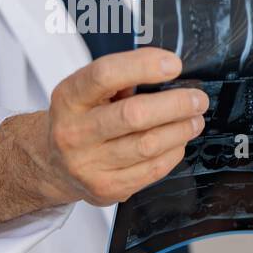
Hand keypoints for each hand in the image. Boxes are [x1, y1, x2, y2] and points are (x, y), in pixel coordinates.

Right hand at [38, 48, 208, 207]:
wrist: (54, 165)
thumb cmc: (82, 119)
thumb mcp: (87, 92)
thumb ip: (121, 79)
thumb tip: (168, 71)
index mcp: (68, 98)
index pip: (105, 75)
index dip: (143, 66)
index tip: (173, 64)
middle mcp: (73, 132)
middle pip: (134, 115)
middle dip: (176, 105)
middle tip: (198, 99)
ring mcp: (88, 164)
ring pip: (148, 145)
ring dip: (181, 130)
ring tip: (194, 120)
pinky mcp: (106, 189)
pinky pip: (152, 170)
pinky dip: (173, 153)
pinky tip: (178, 142)